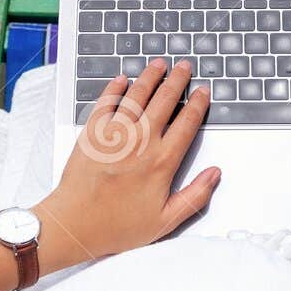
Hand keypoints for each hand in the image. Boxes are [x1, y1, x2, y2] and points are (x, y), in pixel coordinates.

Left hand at [38, 59, 217, 262]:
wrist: (75, 223)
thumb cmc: (118, 226)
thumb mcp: (165, 221)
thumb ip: (194, 196)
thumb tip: (215, 174)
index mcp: (162, 162)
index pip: (187, 124)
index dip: (198, 104)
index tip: (203, 91)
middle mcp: (142, 142)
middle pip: (165, 101)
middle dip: (177, 80)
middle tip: (184, 66)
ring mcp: (116, 134)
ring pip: (137, 95)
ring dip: (150, 77)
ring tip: (158, 64)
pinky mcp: (93, 133)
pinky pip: (106, 102)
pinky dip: (115, 88)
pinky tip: (122, 79)